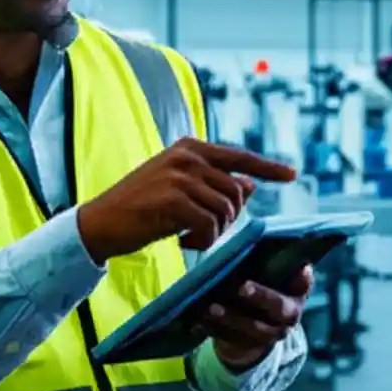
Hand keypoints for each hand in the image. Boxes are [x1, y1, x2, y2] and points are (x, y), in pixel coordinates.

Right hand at [77, 138, 295, 262]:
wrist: (99, 223)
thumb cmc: (139, 208)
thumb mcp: (178, 189)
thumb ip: (212, 184)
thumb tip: (250, 186)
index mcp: (189, 148)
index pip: (238, 156)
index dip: (267, 166)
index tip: (292, 174)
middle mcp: (187, 156)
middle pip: (236, 192)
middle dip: (228, 218)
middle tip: (203, 232)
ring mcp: (180, 176)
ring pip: (225, 210)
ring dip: (213, 232)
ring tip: (191, 238)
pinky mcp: (173, 200)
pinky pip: (209, 226)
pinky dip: (202, 241)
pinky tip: (182, 243)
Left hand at [200, 265, 314, 372]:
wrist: (248, 324)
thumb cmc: (256, 284)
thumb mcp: (263, 271)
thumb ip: (261, 258)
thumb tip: (247, 237)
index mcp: (296, 292)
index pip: (304, 283)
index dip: (302, 278)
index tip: (300, 268)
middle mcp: (289, 316)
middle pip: (278, 307)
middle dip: (261, 296)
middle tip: (242, 287)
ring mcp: (271, 334)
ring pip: (252, 327)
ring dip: (230, 317)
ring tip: (211, 308)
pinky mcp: (249, 347)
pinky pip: (231, 339)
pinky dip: (213, 329)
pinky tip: (197, 322)